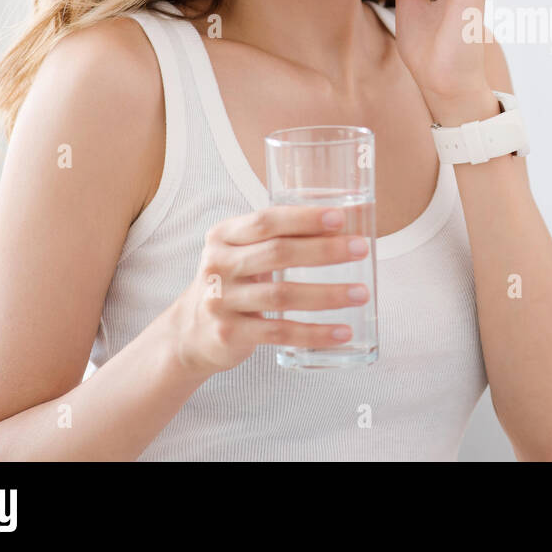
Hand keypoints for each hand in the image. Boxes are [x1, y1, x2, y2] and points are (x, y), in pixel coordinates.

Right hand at [164, 205, 370, 377]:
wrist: (189, 332)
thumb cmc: (233, 282)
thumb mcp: (244, 252)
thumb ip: (282, 236)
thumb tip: (346, 219)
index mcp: (224, 236)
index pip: (266, 220)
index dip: (304, 218)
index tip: (340, 218)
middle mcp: (218, 265)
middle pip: (278, 253)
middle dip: (324, 250)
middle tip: (361, 248)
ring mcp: (221, 301)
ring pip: (282, 295)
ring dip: (327, 294)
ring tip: (361, 293)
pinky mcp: (229, 334)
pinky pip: (279, 332)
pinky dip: (314, 333)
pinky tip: (342, 332)